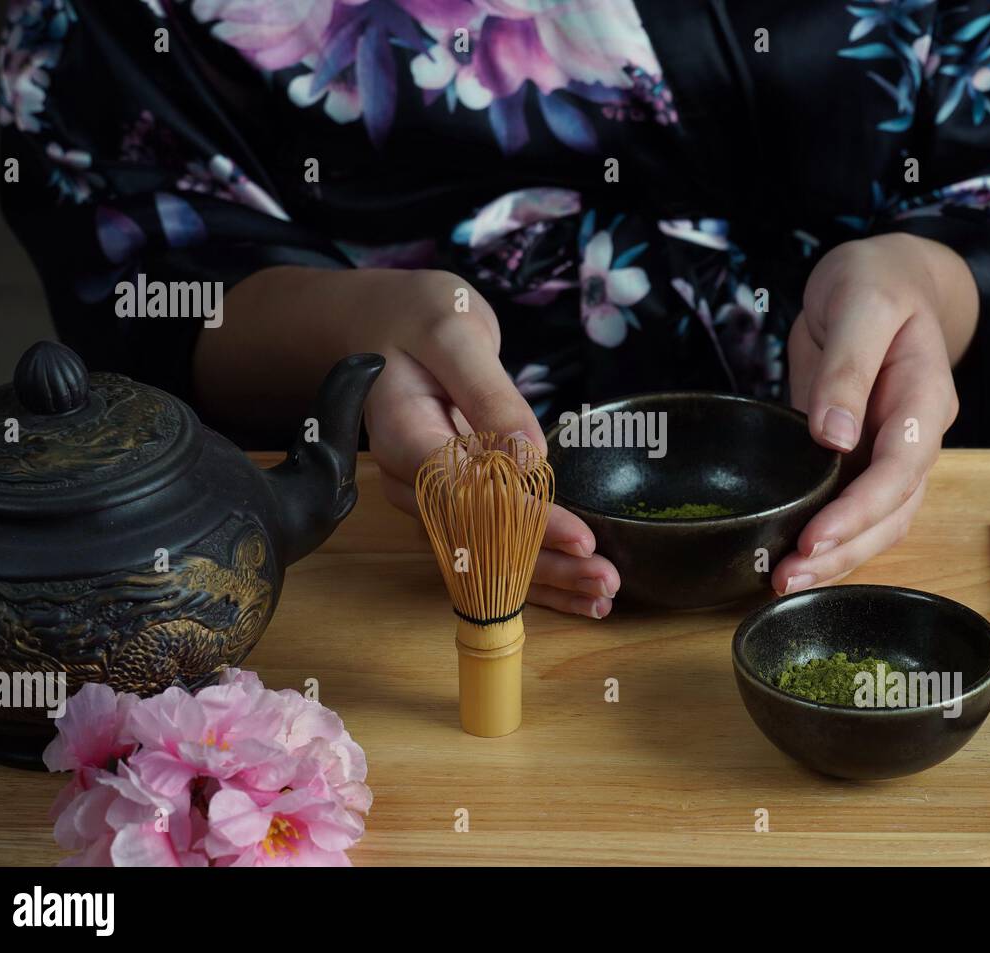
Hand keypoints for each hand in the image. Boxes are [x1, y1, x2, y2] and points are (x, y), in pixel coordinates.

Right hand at [349, 270, 619, 617]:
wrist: (382, 325)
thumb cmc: (418, 319)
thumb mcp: (454, 335)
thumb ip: (489, 394)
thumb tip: (529, 456)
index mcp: (403, 435)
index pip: (468, 493)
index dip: (525, 522)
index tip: (581, 537)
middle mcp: (412, 481)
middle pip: (478, 539)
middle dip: (544, 568)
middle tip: (606, 582)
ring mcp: (430, 497)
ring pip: (485, 554)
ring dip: (545, 580)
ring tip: (604, 595)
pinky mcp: (451, 501)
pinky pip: (490, 545)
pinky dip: (535, 571)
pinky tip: (578, 592)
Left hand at [774, 233, 976, 592]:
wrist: (882, 279)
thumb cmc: (875, 282)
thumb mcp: (859, 306)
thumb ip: (848, 368)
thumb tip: (834, 437)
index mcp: (926, 399)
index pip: (901, 469)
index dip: (859, 510)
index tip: (814, 539)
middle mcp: (916, 436)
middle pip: (892, 512)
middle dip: (844, 551)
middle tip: (787, 580)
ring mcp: (892, 451)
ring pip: (879, 522)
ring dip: (838, 558)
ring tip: (785, 583)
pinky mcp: (863, 457)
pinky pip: (855, 509)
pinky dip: (831, 539)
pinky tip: (796, 558)